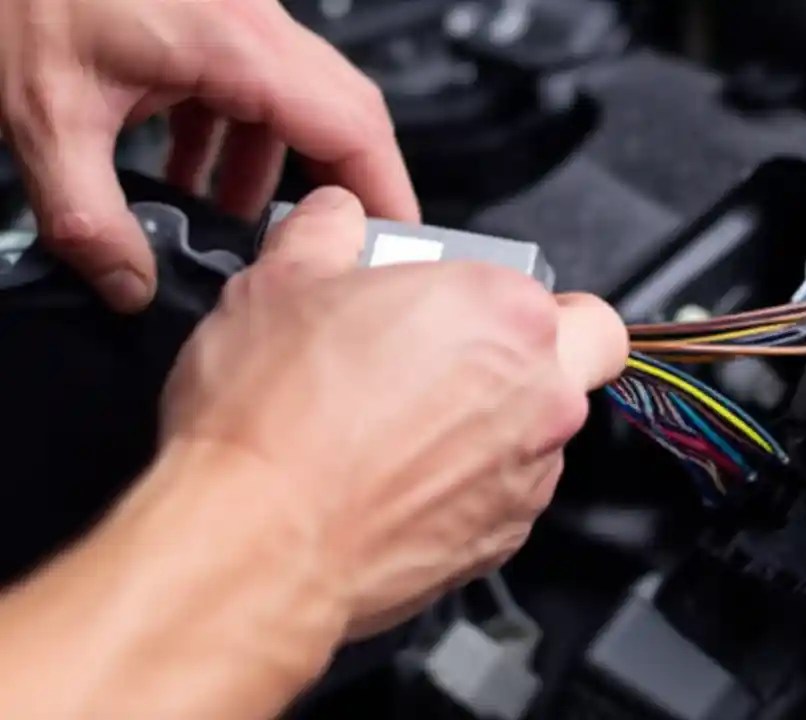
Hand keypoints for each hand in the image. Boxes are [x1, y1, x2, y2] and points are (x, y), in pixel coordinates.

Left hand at [0, 0, 418, 311]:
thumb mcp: (42, 116)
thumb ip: (88, 219)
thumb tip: (130, 285)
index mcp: (234, 42)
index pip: (353, 126)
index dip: (386, 193)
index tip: (398, 248)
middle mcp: (250, 21)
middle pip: (346, 112)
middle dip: (348, 187)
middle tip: (342, 252)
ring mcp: (233, 16)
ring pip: (300, 101)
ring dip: (284, 166)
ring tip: (246, 226)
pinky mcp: (206, 19)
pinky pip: (254, 86)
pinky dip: (241, 139)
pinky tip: (191, 176)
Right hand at [153, 186, 626, 639]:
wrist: (257, 543)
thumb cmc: (275, 417)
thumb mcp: (280, 282)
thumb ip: (327, 231)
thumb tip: (335, 218)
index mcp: (505, 311)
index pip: (549, 288)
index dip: (499, 293)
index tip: (449, 304)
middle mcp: (540, 392)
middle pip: (585, 355)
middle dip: (541, 350)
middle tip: (463, 356)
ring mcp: (530, 472)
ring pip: (545, 431)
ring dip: (498, 422)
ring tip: (405, 428)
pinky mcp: (505, 538)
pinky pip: (508, 496)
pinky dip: (470, 487)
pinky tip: (398, 482)